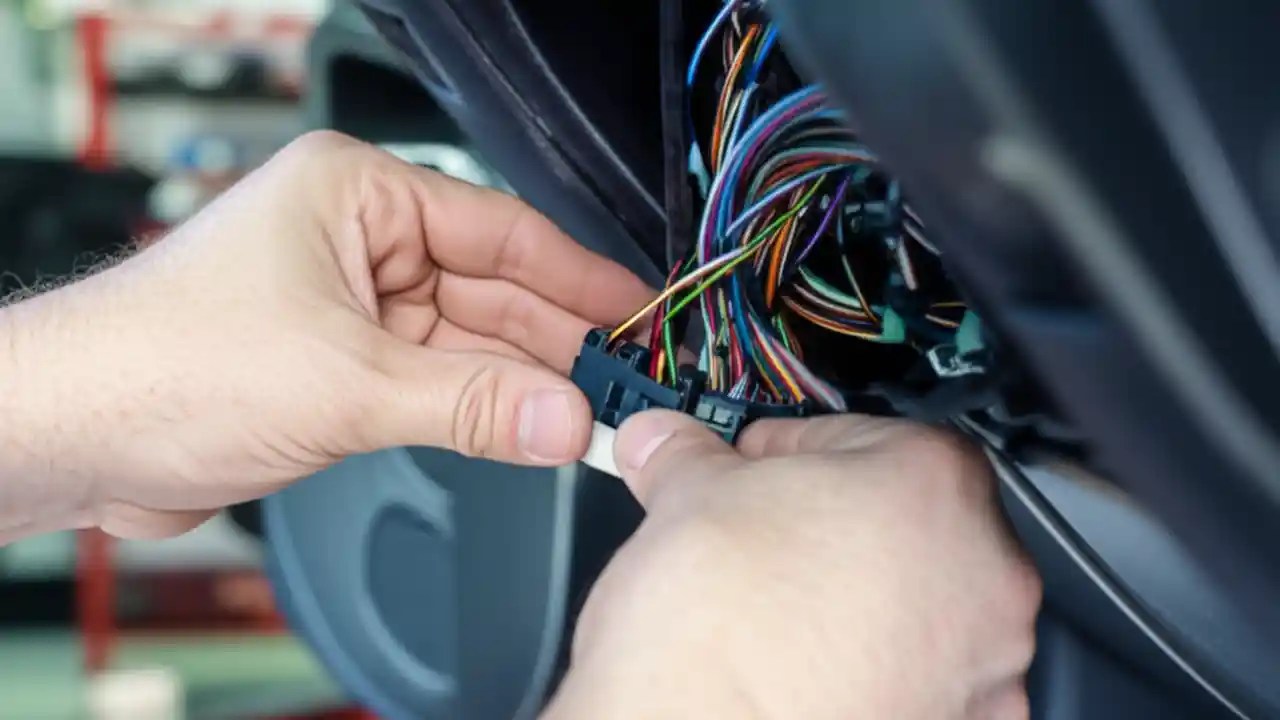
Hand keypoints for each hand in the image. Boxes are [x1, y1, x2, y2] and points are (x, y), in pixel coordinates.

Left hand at [0, 131, 651, 540]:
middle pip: (489, 287)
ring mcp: (348, 305)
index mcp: (355, 194)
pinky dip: (478, 409)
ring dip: (521, 384)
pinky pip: (434, 381)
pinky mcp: (338, 365)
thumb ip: (470, 405)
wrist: (72, 436)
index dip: (577, 275)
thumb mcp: (346, 382)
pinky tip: (527, 430)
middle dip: (554, 342)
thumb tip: (563, 419)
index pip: (499, 228)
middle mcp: (356, 241)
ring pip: (465, 341)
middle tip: (623, 384)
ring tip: (589, 418)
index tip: (635, 312)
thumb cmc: (162, 364)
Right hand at [545, 412, 1040, 719]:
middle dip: (835, 523)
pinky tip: (817, 671)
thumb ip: (688, 457)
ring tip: (784, 613)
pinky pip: (926, 678)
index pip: (863, 434)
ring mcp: (981, 662)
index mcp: (933, 481)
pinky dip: (882, 671)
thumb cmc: (718, 634)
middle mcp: (984, 571)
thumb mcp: (687, 500)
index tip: (753, 468)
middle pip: (905, 519)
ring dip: (865, 598)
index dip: (793, 449)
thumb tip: (668, 446)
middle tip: (765, 537)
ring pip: (922, 603)